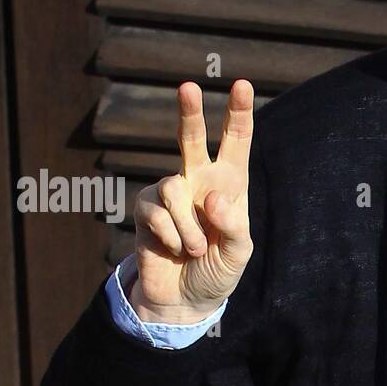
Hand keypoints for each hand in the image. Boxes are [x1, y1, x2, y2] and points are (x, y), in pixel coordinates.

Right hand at [130, 79, 254, 322]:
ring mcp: (169, 194)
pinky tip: (173, 250)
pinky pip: (156, 213)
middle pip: (190, 139)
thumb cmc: (217, 272)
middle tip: (188, 86)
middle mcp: (197, 182)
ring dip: (188, 229)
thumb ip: (233, 226)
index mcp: (228, 185)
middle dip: (189, 112)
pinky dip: (171, 237)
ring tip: (195, 251)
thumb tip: (212, 197)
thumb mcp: (238, 254)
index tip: (242, 85)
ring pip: (173, 188)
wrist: (184, 300)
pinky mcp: (145, 211)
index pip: (234, 144)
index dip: (238, 114)